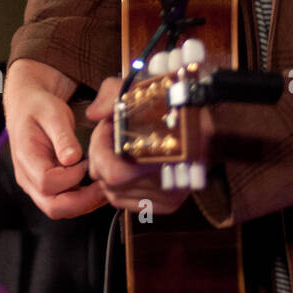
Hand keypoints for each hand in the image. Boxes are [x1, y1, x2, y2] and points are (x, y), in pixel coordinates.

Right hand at [3, 58, 108, 219]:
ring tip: (105, 187)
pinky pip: (64, 203)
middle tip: (105, 186)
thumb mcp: (53, 113)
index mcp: (26, 157)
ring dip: (85, 203)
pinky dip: (83, 200)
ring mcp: (35, 186)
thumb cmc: (39, 108)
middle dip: (83, 201)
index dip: (71, 177)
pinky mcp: (46, 188)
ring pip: (60, 210)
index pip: (46, 182)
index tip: (86, 162)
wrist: (28, 108)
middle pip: (53, 207)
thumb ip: (62, 136)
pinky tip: (98, 187)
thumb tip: (72, 159)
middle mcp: (27, 178)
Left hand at [85, 77, 208, 214]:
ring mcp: (171, 196)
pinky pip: (124, 202)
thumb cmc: (165, 102)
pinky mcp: (167, 204)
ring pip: (114, 194)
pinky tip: (125, 164)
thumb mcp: (138, 88)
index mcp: (171, 152)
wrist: (198, 117)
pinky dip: (116, 185)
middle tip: (108, 136)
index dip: (100, 148)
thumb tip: (94, 115)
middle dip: (100, 156)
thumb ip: (111, 95)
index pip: (115, 172)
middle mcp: (173, 182)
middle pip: (111, 182)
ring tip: (118, 146)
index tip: (107, 126)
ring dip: (107, 170)